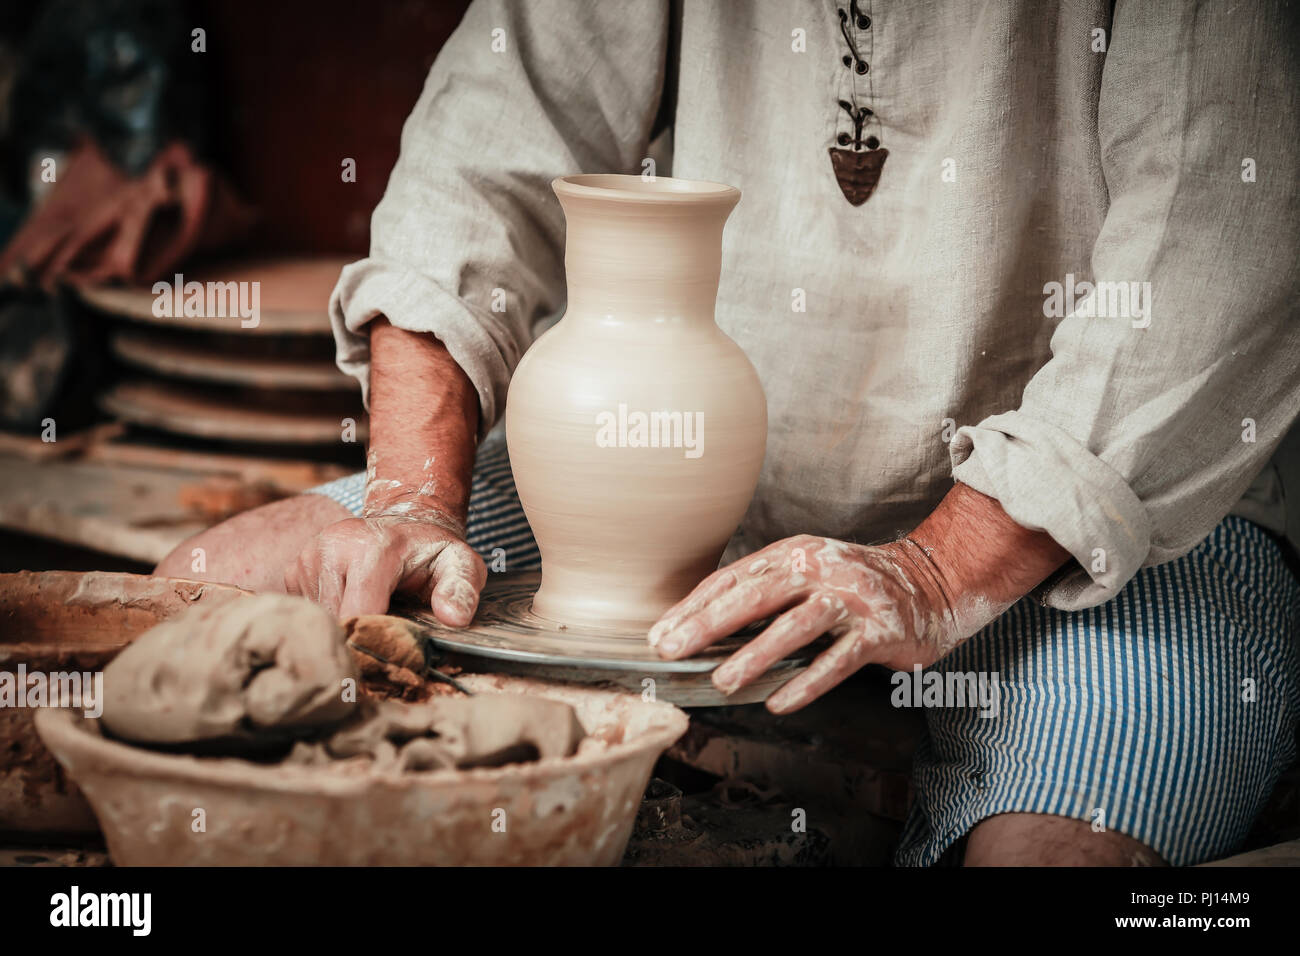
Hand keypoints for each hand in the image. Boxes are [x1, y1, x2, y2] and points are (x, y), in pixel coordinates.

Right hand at [285, 511, 484, 624]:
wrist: (402, 525)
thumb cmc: (431, 552)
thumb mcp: (460, 563)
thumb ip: (462, 587)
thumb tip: (453, 618)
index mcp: (372, 547)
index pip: (359, 612)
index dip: (375, 641)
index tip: (390, 657)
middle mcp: (332, 547)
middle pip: (336, 621)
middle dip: (359, 638)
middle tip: (382, 641)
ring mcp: (308, 557)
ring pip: (319, 621)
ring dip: (342, 629)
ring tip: (371, 617)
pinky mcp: (293, 570)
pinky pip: (307, 613)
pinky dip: (327, 620)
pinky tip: (350, 607)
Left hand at [647, 535, 960, 713]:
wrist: (929, 584)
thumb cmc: (852, 586)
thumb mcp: (805, 573)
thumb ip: (760, 593)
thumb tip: (698, 626)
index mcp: (793, 554)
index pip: (733, 579)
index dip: (693, 607)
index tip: (660, 635)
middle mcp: (820, 569)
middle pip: (756, 595)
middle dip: (709, 625)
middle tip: (673, 651)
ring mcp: (851, 599)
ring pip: (795, 626)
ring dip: (755, 655)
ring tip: (723, 681)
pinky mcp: (879, 631)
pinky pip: (838, 660)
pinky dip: (807, 682)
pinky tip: (778, 702)